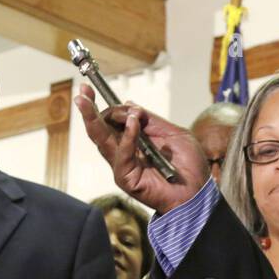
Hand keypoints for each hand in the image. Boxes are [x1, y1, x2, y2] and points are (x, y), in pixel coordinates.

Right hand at [75, 84, 206, 212]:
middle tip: (81, 92)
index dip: (101, 105)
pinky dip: (127, 137)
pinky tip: (133, 122)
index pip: (111, 122)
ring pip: (102, 141)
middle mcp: (124, 154)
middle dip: (88, 110)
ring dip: (94, 119)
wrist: (198, 191)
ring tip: (86, 101)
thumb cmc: (189, 166)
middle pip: (100, 130)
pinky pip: (122, 155)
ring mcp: (123, 166)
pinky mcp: (126, 179)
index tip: (90, 87)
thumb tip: (129, 105)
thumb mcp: (173, 133)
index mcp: (134, 142)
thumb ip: (151, 121)